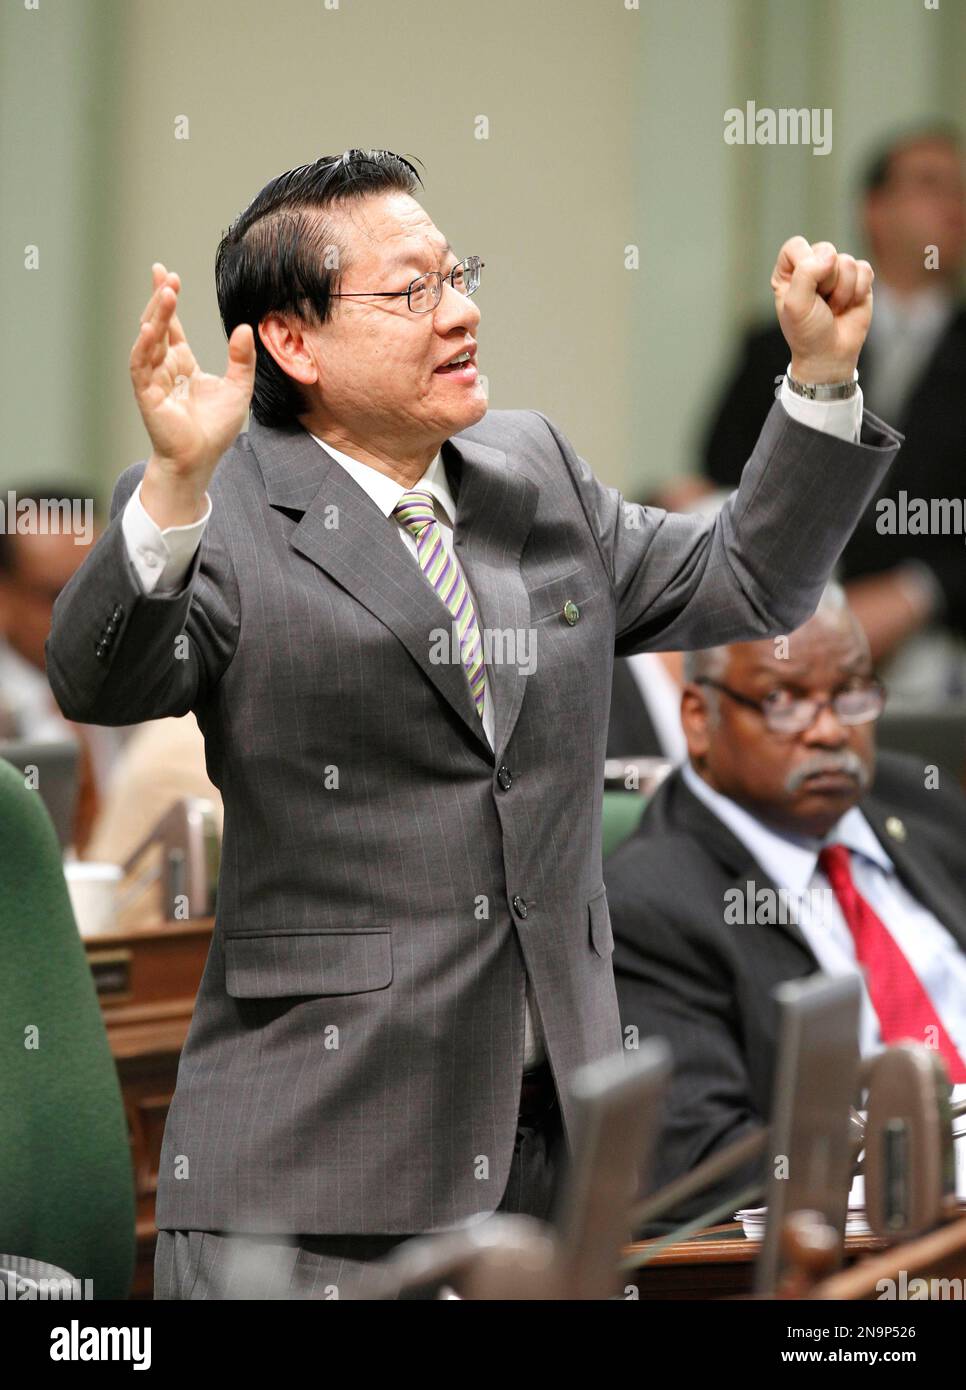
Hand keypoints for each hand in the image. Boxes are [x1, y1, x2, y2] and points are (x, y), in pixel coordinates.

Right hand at [130, 263, 255, 523]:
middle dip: (159, 298)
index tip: (168, 275)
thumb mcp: (238, 388)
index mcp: (181, 363)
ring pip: (148, 339)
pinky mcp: (146, 393)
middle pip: (157, 324)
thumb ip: (242, 359)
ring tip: (166, 292)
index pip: (171, 325)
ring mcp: (152, 379)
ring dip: (155, 315)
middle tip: (164, 273)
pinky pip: (141, 364)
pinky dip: (145, 344)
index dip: (168, 300)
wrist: (200, 459)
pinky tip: (152, 326)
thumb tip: (245, 327)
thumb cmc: (215, 429)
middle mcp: (164, 367)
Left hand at [771, 237, 873, 383]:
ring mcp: (836, 272)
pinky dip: (859, 291)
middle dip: (827, 282)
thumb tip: (830, 256)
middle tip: (822, 304)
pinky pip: (865, 269)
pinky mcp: (858, 278)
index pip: (796, 246)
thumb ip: (805, 274)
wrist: (831, 354)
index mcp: (789, 271)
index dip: (805, 264)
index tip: (806, 289)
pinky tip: (849, 305)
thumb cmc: (808, 332)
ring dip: (843, 292)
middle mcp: (811, 267)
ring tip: (834, 308)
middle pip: (826, 250)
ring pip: (847, 262)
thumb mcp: (796, 305)